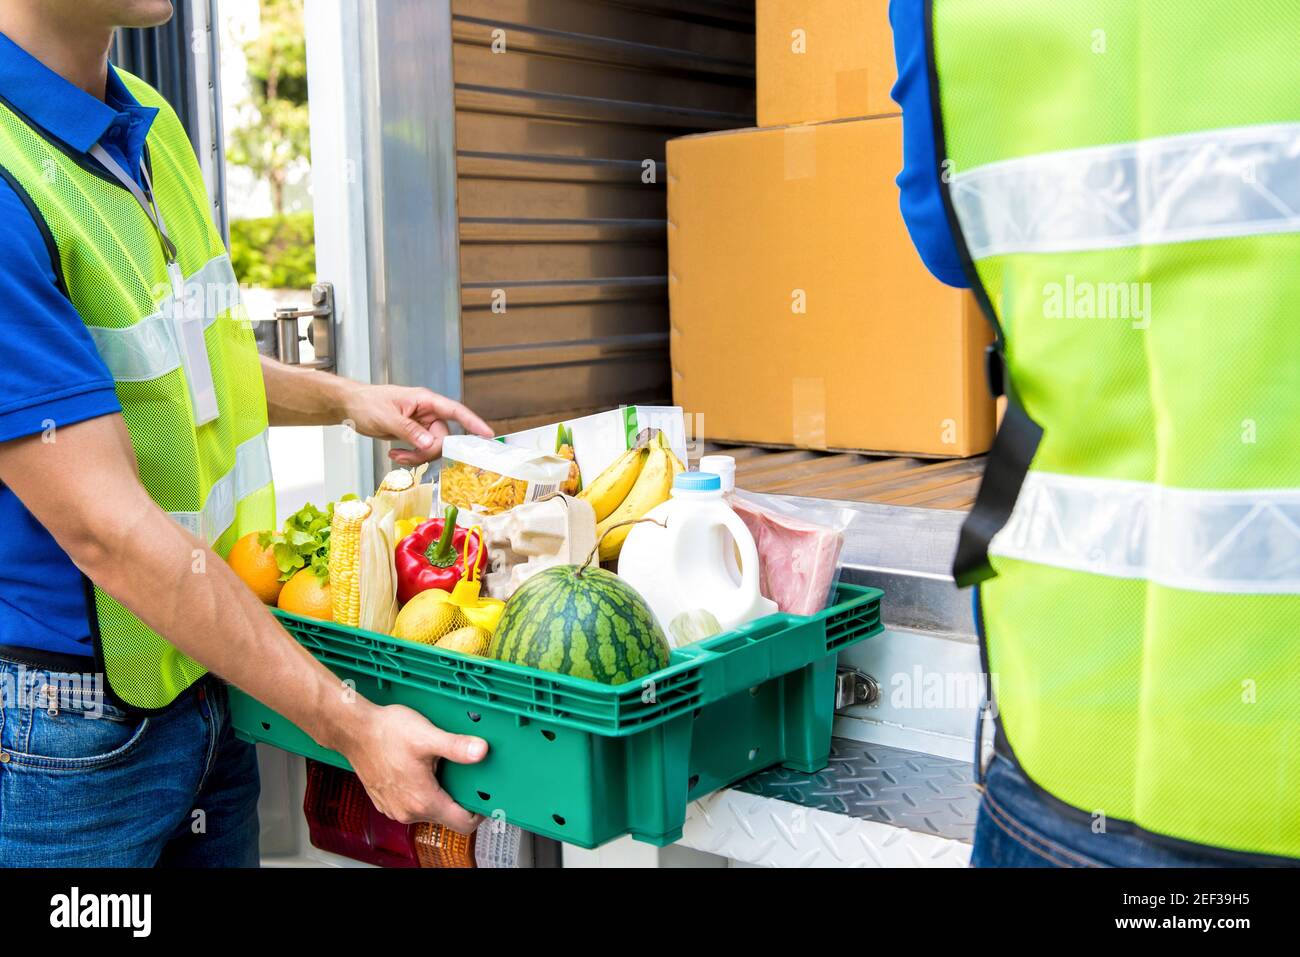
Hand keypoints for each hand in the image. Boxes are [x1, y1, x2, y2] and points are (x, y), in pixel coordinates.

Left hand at [342, 383, 493, 464]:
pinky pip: (422, 450)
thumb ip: (410, 431)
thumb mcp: (387, 418)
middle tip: (407, 456)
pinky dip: (411, 456)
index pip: (455, 411)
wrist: (350, 407)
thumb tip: (431, 444)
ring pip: (433, 447)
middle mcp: (427, 412)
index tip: (487, 434)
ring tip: (396, 455)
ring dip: (416, 456)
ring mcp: (421, 424)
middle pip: (443, 437)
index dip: (473, 422)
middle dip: (428, 451)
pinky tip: (395, 454)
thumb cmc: (366, 403)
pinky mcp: (415, 434)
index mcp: (425, 400)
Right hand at [343, 703, 487, 829]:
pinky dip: (420, 790)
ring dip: (438, 792)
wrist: (355, 730)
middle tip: (461, 772)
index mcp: (423, 801)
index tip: (485, 797)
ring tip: (437, 766)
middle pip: (447, 815)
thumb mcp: (428, 736)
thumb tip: (481, 751)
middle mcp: (408, 811)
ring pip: (429, 809)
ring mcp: (395, 808)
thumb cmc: (385, 733)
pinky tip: (418, 769)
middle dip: (458, 797)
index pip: (463, 823)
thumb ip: (457, 746)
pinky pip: (412, 803)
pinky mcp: (386, 801)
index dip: (480, 811)